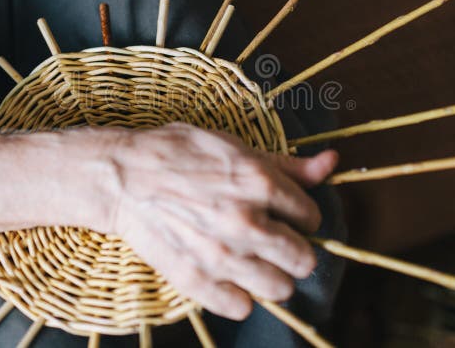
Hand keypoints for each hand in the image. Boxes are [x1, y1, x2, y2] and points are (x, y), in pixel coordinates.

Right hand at [109, 122, 337, 319]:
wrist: (123, 177)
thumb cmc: (178, 154)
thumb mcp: (235, 147)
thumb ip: (288, 164)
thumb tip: (331, 163)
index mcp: (260, 184)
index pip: (311, 218)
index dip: (300, 216)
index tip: (285, 214)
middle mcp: (247, 223)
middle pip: (303, 260)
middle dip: (294, 251)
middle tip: (275, 241)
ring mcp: (222, 256)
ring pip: (280, 289)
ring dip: (273, 277)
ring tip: (256, 262)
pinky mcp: (197, 280)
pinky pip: (241, 307)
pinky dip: (239, 296)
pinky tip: (229, 277)